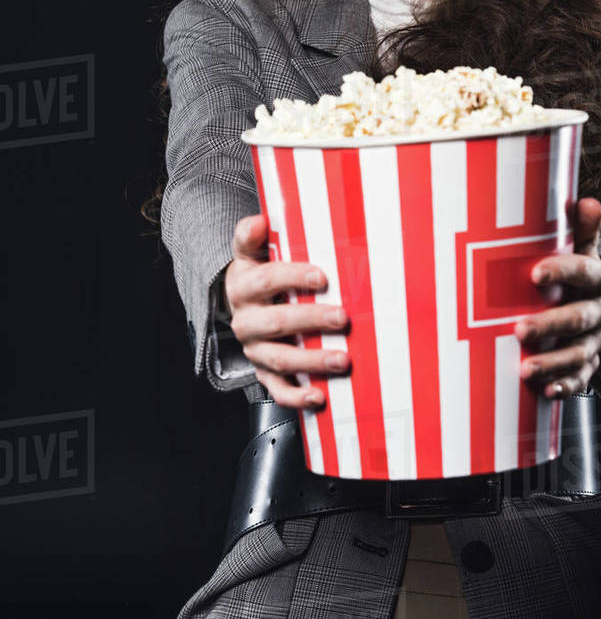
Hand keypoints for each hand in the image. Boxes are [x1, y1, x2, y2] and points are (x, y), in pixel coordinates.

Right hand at [224, 214, 350, 409]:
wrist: (240, 305)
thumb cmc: (257, 273)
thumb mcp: (250, 251)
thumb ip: (252, 234)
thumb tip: (259, 220)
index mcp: (243, 287)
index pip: (266, 281)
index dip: (293, 277)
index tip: (322, 276)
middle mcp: (245, 321)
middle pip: (277, 322)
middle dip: (311, 320)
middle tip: (342, 317)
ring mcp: (254, 350)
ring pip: (280, 359)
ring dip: (313, 362)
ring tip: (343, 359)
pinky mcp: (263, 372)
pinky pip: (277, 389)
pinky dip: (297, 398)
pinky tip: (320, 397)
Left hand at [515, 198, 600, 398]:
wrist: (596, 304)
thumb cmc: (575, 272)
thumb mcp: (581, 248)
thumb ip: (580, 229)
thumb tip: (585, 200)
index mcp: (599, 278)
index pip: (584, 272)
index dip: (562, 271)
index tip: (535, 273)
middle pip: (579, 319)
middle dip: (550, 325)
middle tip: (519, 329)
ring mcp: (595, 341)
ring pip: (578, 355)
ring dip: (553, 364)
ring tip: (526, 369)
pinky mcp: (587, 365)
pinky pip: (580, 380)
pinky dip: (566, 387)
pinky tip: (546, 392)